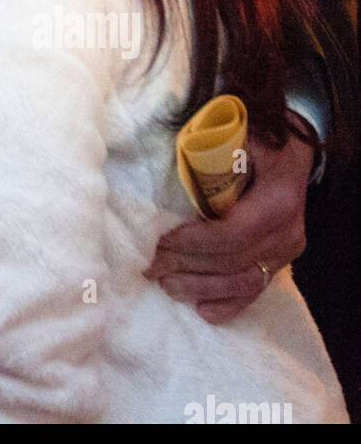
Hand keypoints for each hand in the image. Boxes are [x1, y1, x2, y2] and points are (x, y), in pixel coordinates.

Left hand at [144, 120, 313, 322]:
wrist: (291, 151)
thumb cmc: (258, 138)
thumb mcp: (238, 135)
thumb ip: (209, 151)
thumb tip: (161, 156)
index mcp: (277, 201)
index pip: (232, 234)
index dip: (194, 242)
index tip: (161, 240)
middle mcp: (287, 233)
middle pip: (233, 262)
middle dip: (188, 267)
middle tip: (151, 266)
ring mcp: (286, 252)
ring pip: (244, 284)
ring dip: (201, 289)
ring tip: (166, 285)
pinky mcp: (280, 263)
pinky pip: (255, 293)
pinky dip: (227, 304)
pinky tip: (201, 309)